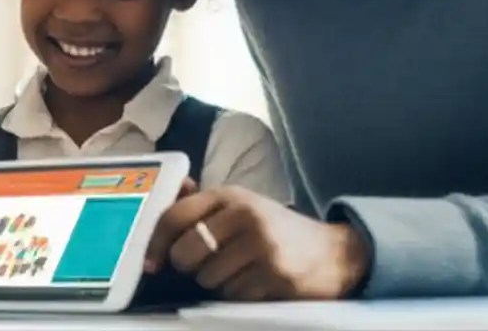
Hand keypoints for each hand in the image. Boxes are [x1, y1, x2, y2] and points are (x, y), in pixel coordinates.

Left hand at [144, 187, 369, 301]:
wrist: (336, 253)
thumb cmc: (276, 230)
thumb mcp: (242, 206)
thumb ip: (203, 204)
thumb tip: (168, 191)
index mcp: (230, 196)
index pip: (175, 216)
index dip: (156, 243)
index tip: (151, 262)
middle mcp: (245, 216)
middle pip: (187, 254)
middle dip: (189, 267)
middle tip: (202, 267)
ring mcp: (263, 246)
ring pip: (209, 279)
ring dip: (217, 283)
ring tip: (239, 271)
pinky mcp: (278, 276)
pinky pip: (234, 296)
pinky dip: (239, 296)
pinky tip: (257, 283)